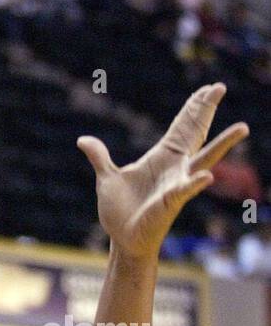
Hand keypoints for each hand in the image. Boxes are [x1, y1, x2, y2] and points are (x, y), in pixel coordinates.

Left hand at [77, 83, 249, 260]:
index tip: (207, 89)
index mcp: (161, 157)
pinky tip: (206, 175)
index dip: (193, 107)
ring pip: (205, 159)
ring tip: (242, 127)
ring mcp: (177, 183)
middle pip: (195, 132)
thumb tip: (83, 140)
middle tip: (221, 86)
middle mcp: (175, 167)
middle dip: (206, 110)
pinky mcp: (171, 202)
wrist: (123, 238)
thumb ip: (99, 157)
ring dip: (223, 144)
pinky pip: (185, 190)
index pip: (181, 127)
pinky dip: (195, 182)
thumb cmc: (120, 210)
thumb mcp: (107, 177)